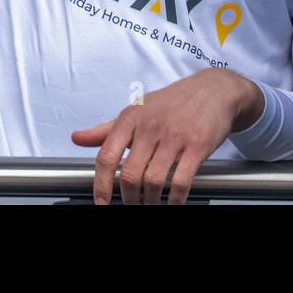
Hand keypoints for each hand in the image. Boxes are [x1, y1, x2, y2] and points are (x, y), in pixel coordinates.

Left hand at [72, 68, 263, 204]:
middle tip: (133, 204)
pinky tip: (174, 202)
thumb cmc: (174, 101)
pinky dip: (175, 200)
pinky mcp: (197, 145)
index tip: (101, 203)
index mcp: (132, 117)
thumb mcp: (138, 108)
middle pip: (129, 175)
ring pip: (153, 182)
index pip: (106, 156)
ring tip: (151, 203)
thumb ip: (107, 128)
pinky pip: (181, 182)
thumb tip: (77, 138)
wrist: (215, 88)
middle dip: (129, 198)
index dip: (100, 186)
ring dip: (150, 201)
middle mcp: (151, 126)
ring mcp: (175, 136)